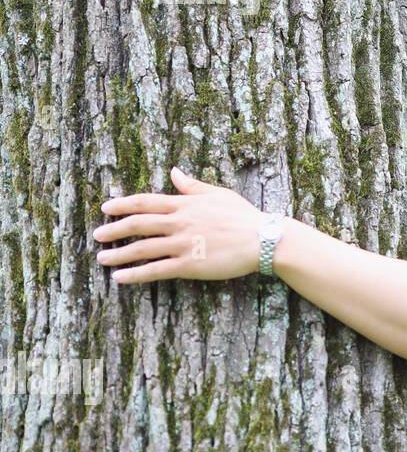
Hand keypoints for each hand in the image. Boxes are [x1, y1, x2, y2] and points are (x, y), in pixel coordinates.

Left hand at [94, 166, 264, 283]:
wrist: (263, 240)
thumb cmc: (244, 216)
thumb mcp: (219, 194)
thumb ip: (192, 185)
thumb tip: (174, 172)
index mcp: (185, 205)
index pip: (146, 202)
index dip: (123, 204)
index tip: (106, 208)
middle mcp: (179, 223)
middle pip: (138, 224)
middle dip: (114, 229)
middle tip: (97, 235)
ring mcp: (182, 245)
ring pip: (142, 249)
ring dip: (118, 254)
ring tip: (102, 259)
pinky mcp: (188, 265)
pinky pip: (155, 270)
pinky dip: (135, 274)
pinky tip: (120, 278)